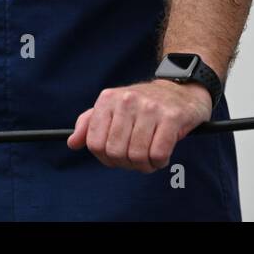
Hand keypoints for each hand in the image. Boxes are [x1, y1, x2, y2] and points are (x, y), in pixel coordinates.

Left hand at [66, 79, 212, 172]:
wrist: (181, 89)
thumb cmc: (145, 104)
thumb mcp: (113, 107)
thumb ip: (90, 124)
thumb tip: (72, 143)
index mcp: (108, 98)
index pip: (94, 143)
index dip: (105, 158)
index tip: (117, 156)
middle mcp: (126, 100)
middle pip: (115, 152)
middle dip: (126, 163)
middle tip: (136, 158)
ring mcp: (150, 108)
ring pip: (137, 156)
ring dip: (144, 165)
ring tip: (150, 156)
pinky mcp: (172, 117)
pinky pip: (158, 154)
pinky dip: (159, 162)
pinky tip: (162, 154)